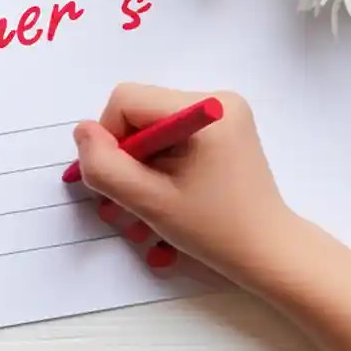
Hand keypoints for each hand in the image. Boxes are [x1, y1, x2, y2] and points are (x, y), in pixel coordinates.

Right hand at [71, 83, 305, 290]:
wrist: (268, 252)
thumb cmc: (214, 230)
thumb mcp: (150, 201)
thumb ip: (106, 166)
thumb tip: (83, 132)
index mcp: (206, 107)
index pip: (127, 100)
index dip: (109, 138)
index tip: (119, 181)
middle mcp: (218, 98)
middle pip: (140, 111)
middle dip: (126, 154)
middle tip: (130, 198)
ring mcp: (224, 112)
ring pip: (153, 124)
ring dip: (141, 163)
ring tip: (149, 202)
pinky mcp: (224, 128)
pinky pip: (173, 133)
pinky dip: (160, 162)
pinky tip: (169, 192)